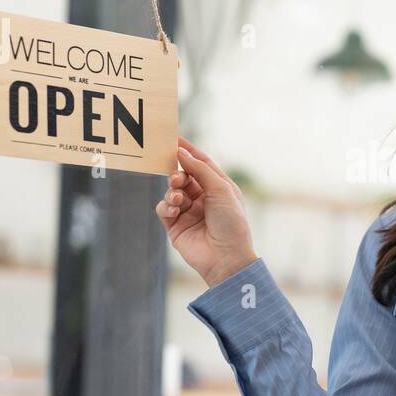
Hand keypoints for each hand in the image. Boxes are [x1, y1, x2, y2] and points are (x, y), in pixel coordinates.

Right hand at [155, 135, 257, 287]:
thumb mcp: (221, 189)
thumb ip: (200, 169)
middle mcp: (203, 199)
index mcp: (218, 188)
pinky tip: (174, 208)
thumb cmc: (231, 222)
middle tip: (176, 177)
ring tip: (178, 197)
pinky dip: (165, 205)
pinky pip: (163, 208)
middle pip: (183, 176)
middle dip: (178, 174)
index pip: (201, 164)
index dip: (188, 151)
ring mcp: (188, 212)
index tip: (174, 139)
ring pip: (171, 191)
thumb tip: (182, 152)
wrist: (226, 257)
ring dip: (172, 190)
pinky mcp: (176, 226)